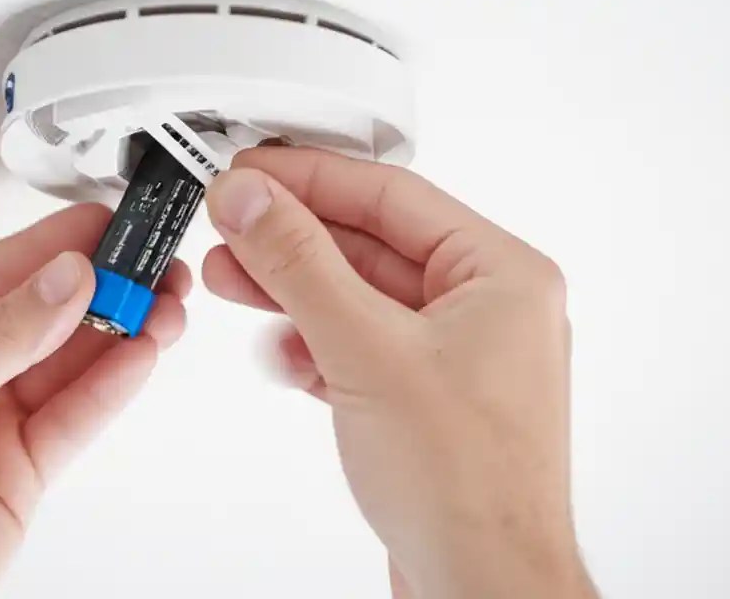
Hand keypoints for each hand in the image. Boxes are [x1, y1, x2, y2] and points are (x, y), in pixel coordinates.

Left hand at [0, 204, 188, 598]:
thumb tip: (59, 280)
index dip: (58, 244)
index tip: (110, 222)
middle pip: (47, 312)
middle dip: (103, 285)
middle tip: (153, 264)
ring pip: (73, 359)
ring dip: (122, 329)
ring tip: (164, 306)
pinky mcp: (27, 465)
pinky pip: (80, 413)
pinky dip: (115, 383)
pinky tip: (142, 354)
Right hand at [202, 148, 595, 598]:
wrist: (483, 588)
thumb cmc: (469, 488)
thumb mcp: (367, 350)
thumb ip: (301, 264)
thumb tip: (254, 200)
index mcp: (501, 275)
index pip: (391, 196)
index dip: (310, 179)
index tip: (250, 172)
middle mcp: (486, 310)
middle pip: (370, 245)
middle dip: (292, 237)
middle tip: (227, 222)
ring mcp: (455, 357)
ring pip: (359, 298)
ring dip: (293, 289)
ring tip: (233, 276)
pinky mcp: (424, 400)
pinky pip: (361, 347)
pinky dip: (315, 344)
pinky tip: (280, 349)